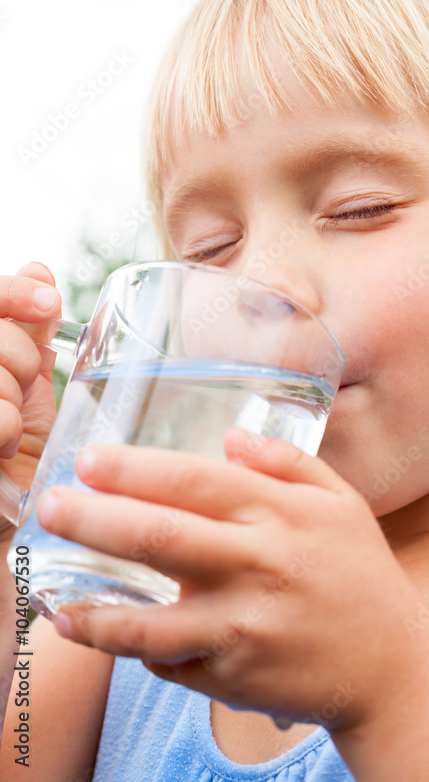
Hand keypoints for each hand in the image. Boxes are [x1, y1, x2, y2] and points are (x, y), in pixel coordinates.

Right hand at [0, 263, 61, 540]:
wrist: (14, 533)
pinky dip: (2, 428)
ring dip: (7, 399)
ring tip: (9, 431)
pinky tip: (2, 450)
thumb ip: (27, 331)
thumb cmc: (20, 461)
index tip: (50, 302)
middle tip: (24, 389)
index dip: (11, 292)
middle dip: (17, 356)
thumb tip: (39, 268)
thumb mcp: (28, 390)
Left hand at [35, 429, 428, 728]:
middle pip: (157, 538)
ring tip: (54, 597)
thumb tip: (231, 436)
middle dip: (91, 519)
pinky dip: (133, 649)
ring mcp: (241, 629)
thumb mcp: (340, 502)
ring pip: (147, 622)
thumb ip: (288, 462)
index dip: (133, 468)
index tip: (89, 460)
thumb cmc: (361, 574)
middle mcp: (257, 567)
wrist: (391, 668)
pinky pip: (167, 662)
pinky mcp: (232, 678)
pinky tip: (105, 631)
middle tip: (50, 506)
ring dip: (90, 609)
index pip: (192, 480)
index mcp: (280, 515)